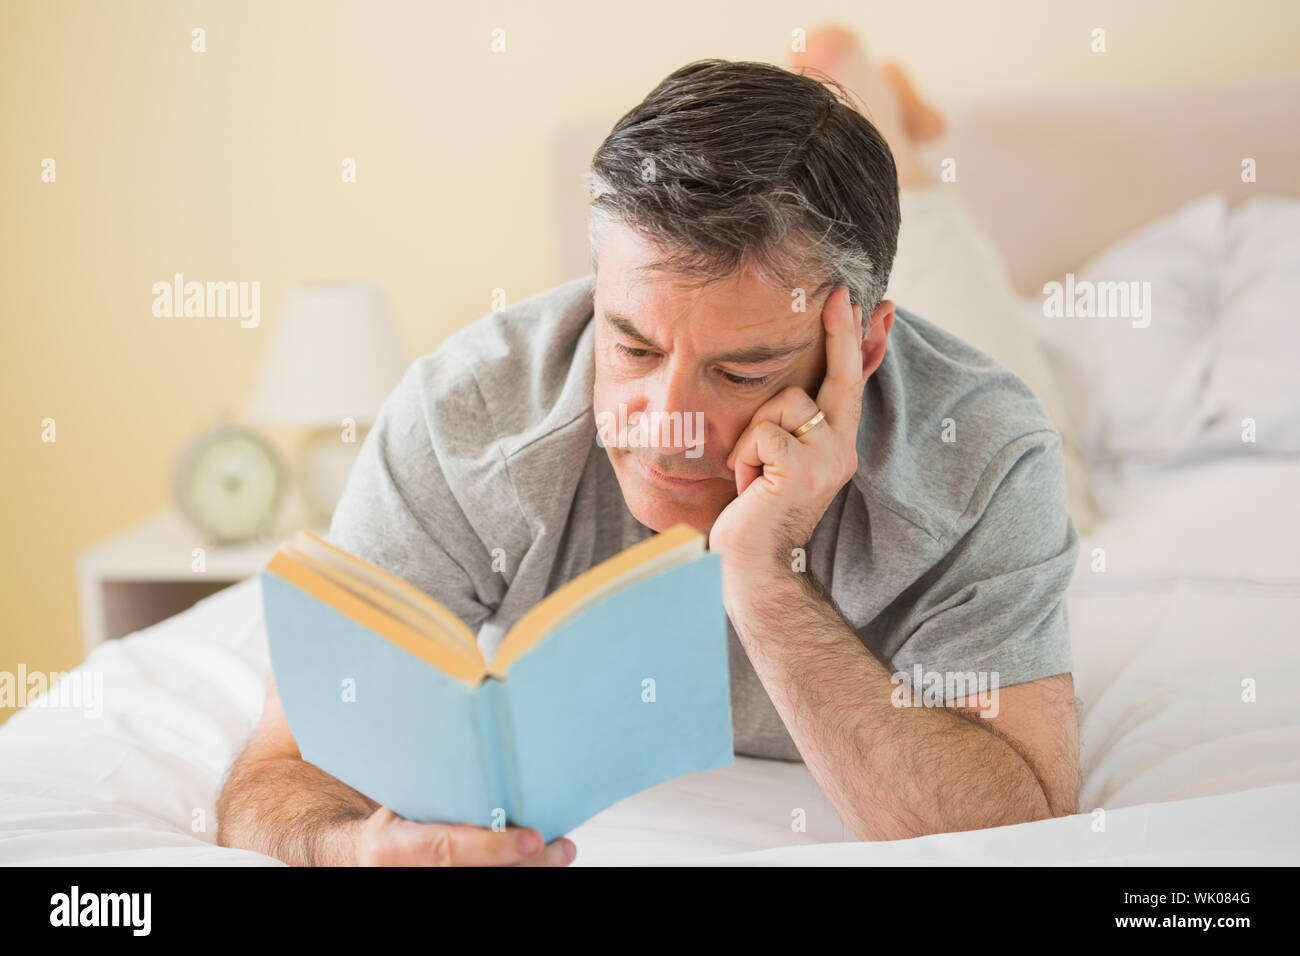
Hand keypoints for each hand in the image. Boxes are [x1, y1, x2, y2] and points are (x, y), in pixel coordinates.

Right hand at [355, 806, 575, 865]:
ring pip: (488, 883)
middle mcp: (408, 874)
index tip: (531, 838)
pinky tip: (539, 861)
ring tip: (561, 851)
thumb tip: (482, 750)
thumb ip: (435, 787)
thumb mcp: (399, 796)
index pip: (447, 849)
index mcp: (392, 848)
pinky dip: (514, 871)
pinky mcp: (442, 887)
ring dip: (530, 871)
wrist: (361, 853)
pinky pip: (486, 883)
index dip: (492, 846)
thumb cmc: (388, 816)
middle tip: (561, 846)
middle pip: (477, 874)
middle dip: (525, 863)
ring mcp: (424, 884)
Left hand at [708, 285, 865, 576]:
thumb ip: (785, 424)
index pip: (847, 383)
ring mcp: (827, 460)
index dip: (851, 341)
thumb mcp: (772, 460)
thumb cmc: (752, 514)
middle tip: (837, 294)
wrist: (751, 567)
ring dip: (752, 435)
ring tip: (751, 473)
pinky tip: (746, 485)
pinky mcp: (803, 471)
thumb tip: (787, 390)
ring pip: (783, 403)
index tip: (856, 301)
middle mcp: (841, 449)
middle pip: (839, 376)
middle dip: (839, 332)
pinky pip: (763, 434)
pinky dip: (744, 456)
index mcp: (835, 445)